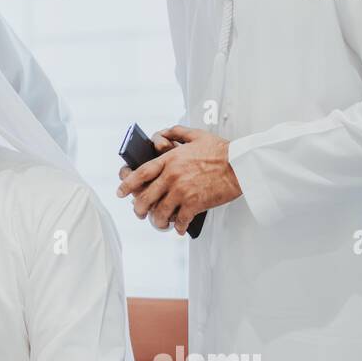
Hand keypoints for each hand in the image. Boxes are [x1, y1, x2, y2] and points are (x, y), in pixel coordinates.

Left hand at [116, 126, 241, 234]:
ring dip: (157, 221)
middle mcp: (171, 176)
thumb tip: (165, 133)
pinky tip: (180, 228)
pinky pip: (181, 220)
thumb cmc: (221, 150)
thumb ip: (177, 132)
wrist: (241, 164)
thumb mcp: (197, 135)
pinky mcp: (195, 204)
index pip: (140, 174)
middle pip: (144, 197)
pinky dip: (179, 227)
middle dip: (138, 209)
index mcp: (169, 160)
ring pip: (159, 212)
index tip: (120, 192)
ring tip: (159, 223)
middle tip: (138, 213)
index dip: (127, 184)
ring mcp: (182, 191)